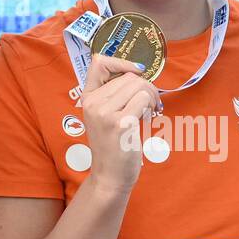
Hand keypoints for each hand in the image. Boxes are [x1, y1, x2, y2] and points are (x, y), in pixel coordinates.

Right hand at [79, 53, 161, 192]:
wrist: (109, 176)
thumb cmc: (112, 145)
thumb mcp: (104, 116)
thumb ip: (113, 94)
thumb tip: (138, 71)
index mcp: (87, 98)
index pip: (99, 62)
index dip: (121, 62)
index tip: (136, 71)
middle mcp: (93, 103)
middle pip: (129, 76)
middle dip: (147, 86)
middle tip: (151, 103)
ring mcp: (105, 113)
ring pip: (139, 86)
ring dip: (151, 96)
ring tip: (150, 110)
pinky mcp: (121, 124)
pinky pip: (144, 100)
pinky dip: (152, 107)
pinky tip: (149, 119)